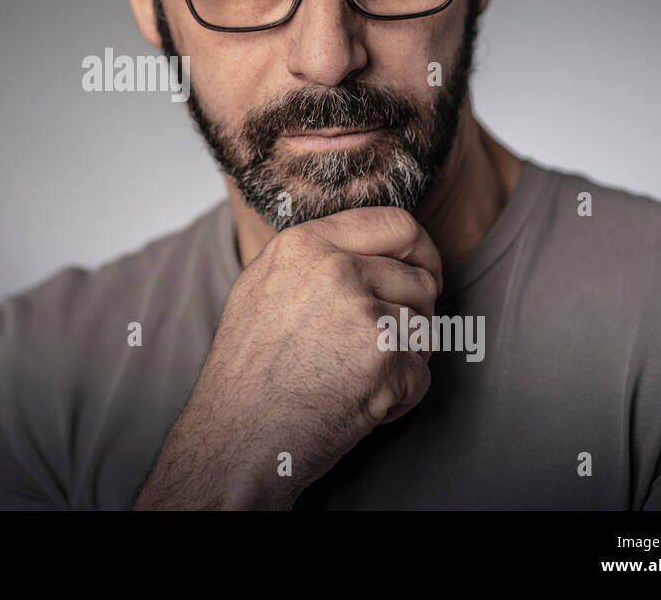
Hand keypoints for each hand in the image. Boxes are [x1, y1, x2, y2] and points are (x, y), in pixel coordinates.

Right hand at [133, 206, 441, 509]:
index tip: (422, 275)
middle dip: (413, 315)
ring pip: (424, 327)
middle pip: (420, 279)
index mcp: (305, 244)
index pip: (395, 224)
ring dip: (404, 359)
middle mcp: (336, 268)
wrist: (235, 436)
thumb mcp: (264, 288)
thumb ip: (316, 258)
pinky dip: (398, 398)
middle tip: (379, 347)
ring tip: (354, 379)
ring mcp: (362, 312)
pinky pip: (420, 375)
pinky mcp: (384, 358)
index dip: (421, 252)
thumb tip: (372, 250)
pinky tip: (355, 405)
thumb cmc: (247, 372)